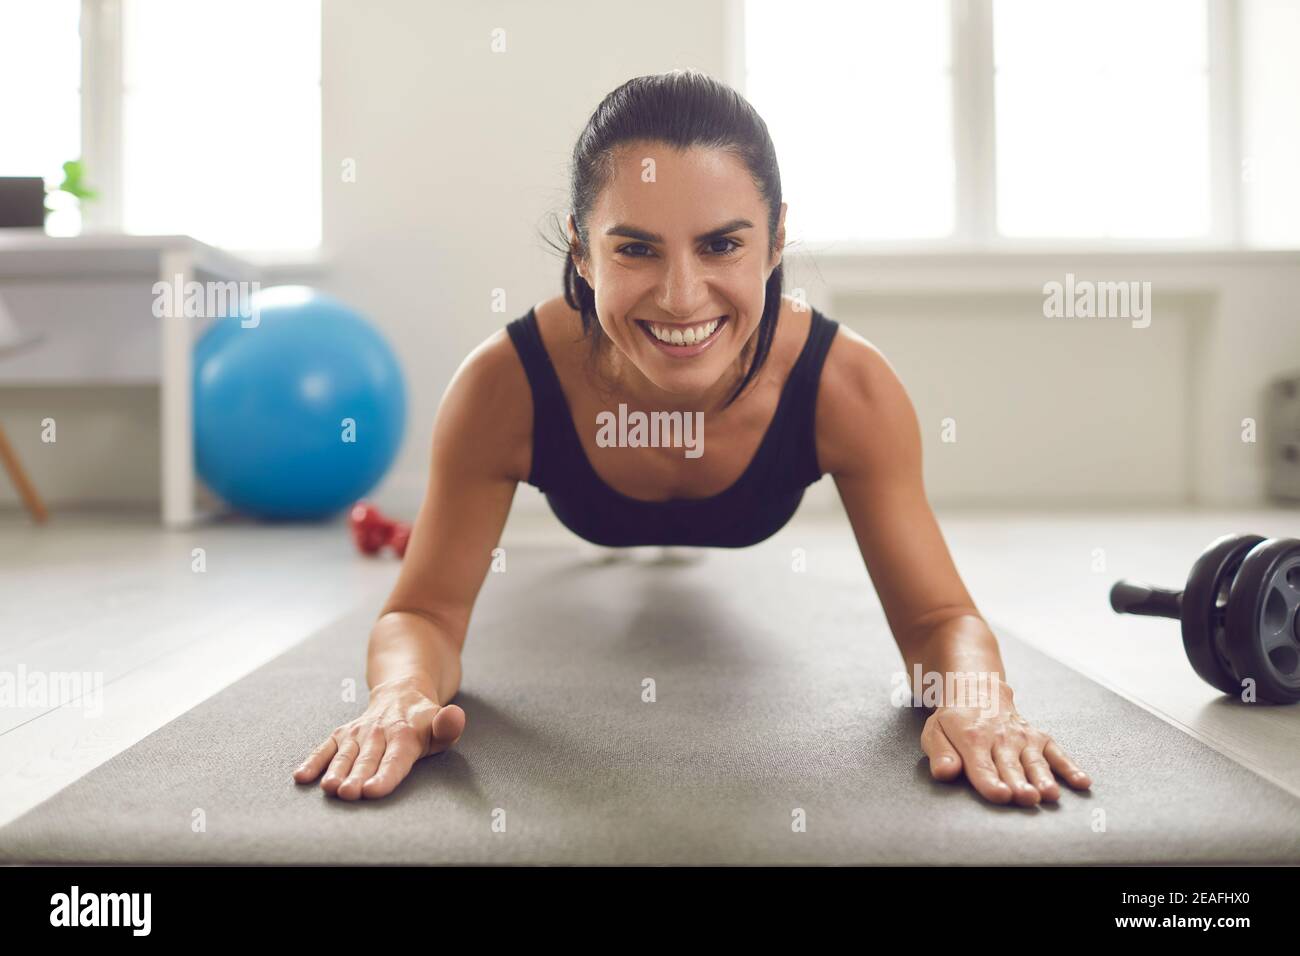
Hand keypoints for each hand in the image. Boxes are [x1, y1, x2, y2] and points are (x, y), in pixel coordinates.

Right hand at [292, 676, 465, 799]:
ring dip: (336, 772)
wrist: (402, 692)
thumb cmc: (424, 721)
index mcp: (405, 735)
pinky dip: (314, 761)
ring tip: (329, 788)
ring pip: (345, 755)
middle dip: (357, 777)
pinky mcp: (342, 734)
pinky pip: (325, 747)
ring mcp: (357, 733)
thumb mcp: (442, 724)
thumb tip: (455, 717)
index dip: (384, 776)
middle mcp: (378, 733)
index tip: (373, 790)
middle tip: (349, 794)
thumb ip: (449, 726)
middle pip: (367, 760)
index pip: (395, 759)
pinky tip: (302, 776)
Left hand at [920, 687, 1091, 805]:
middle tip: (1027, 798)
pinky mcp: (1040, 738)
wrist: (978, 691)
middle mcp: (1001, 738)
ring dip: (1043, 778)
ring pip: (1035, 761)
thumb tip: (945, 772)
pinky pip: (1057, 753)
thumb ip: (940, 754)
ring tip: (1051, 794)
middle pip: (1010, 767)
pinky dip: (1071, 767)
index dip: (991, 782)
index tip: (1000, 795)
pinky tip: (1082, 782)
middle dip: (1019, 783)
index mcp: (972, 739)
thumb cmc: (954, 721)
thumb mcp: (935, 733)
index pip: (981, 766)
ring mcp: (1023, 738)